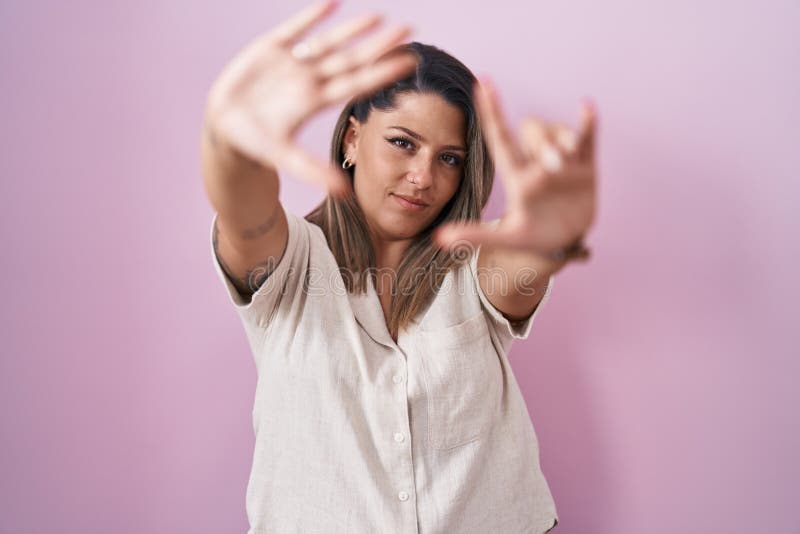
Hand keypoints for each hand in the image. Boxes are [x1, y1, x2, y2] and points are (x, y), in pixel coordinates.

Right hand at [203, 0, 416, 196]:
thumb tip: (343, 191)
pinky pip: (295, 28)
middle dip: (379, 46)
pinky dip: (312, 15)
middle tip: (409, 30)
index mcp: (317, 100)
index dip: (382, 72)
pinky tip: (332, 1)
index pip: (357, 83)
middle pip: (352, 59)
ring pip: (329, 41)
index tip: (409, 62)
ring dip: (353, 29)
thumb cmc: (256, 145)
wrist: (224, 129)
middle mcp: (310, 79)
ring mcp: (292, 62)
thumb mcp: (284, 158)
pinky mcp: (270, 48)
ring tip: (379, 16)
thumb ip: (313, 171)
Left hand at [434, 78, 596, 268]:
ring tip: (570, 155)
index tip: (482, 83)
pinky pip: (588, 137)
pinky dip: (588, 123)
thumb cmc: (531, 238)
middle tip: (554, 167)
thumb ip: (475, 235)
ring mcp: (562, 162)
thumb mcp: (506, 238)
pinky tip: (586, 107)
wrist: (563, 244)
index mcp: (516, 176)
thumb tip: (438, 239)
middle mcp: (536, 163)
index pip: (500, 137)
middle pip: (533, 131)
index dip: (491, 111)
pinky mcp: (585, 166)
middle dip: (543, 142)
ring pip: (559, 131)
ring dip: (565, 137)